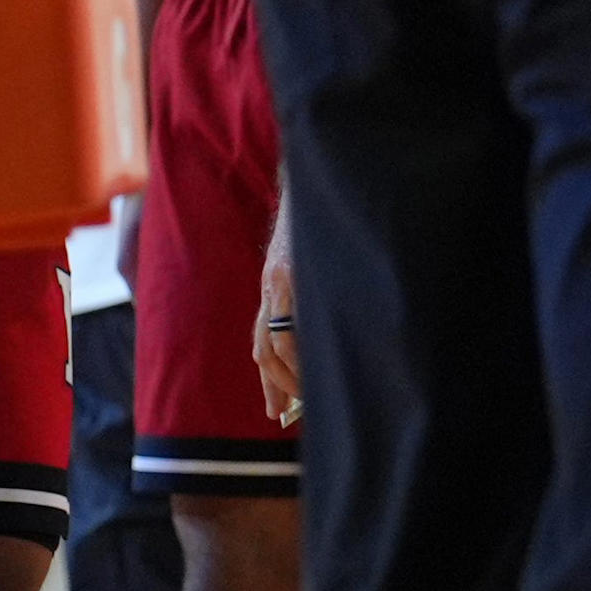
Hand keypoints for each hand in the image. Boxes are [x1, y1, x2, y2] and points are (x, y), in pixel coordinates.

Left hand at [253, 182, 302, 429]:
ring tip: (306, 397)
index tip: (276, 410)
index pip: (264, 341)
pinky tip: (314, 365)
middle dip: (275, 384)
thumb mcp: (311, 260)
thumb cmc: (321, 220)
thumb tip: (326, 340)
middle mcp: (274, 282)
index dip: (270, 379)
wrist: (321, 177)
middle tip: (285, 414)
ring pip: (278, 339)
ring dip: (290, 373)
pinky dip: (301, 346)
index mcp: (275, 283)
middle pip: (265, 346)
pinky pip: (295, 317)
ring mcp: (284, 276)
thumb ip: (310, 295)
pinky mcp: (295, 267)